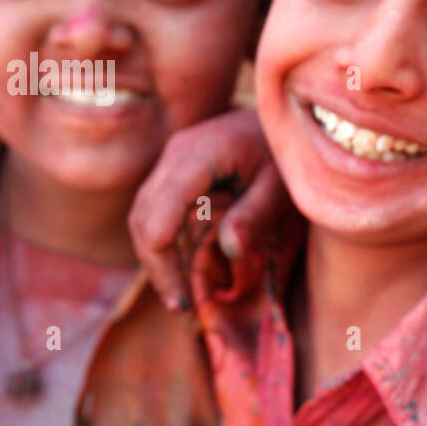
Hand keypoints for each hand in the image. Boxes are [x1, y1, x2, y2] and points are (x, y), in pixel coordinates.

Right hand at [127, 108, 292, 309]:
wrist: (278, 119)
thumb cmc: (284, 153)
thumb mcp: (281, 185)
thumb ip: (255, 214)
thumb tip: (230, 251)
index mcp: (199, 153)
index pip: (161, 211)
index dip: (164, 260)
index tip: (183, 300)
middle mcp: (175, 154)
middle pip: (143, 218)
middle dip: (157, 266)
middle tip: (181, 307)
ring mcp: (170, 162)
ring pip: (141, 217)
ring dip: (156, 259)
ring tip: (180, 298)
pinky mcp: (173, 174)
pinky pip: (154, 212)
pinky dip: (162, 245)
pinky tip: (180, 273)